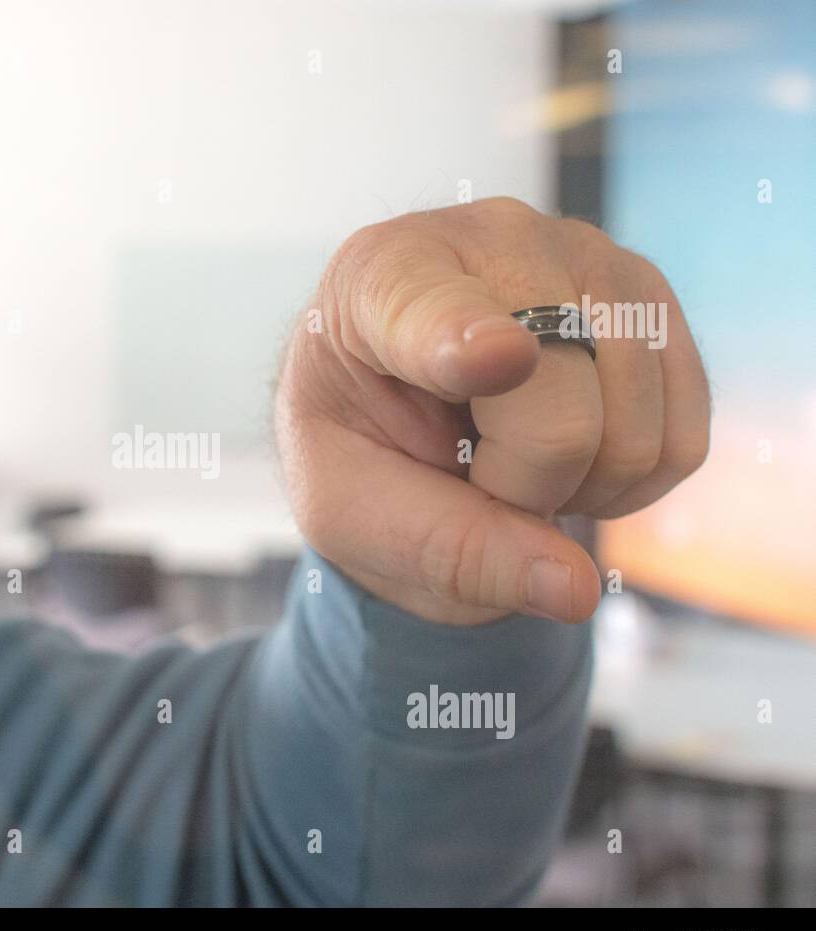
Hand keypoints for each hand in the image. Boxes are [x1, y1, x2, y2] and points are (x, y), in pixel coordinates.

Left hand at [276, 197, 710, 625]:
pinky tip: (572, 455)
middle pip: (562, 405)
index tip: (498, 362)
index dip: (469, 343)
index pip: (436, 313)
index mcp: (379, 279)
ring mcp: (587, 257)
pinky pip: (683, 436)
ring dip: (581, 487)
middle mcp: (493, 239)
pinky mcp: (650, 301)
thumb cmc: (356, 449)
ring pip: (636, 428)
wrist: (395, 411)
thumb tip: (576, 588)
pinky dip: (633, 481)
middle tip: (473, 474)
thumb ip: (445, 548)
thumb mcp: (352, 513)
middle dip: (525, 485)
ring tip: (514, 457)